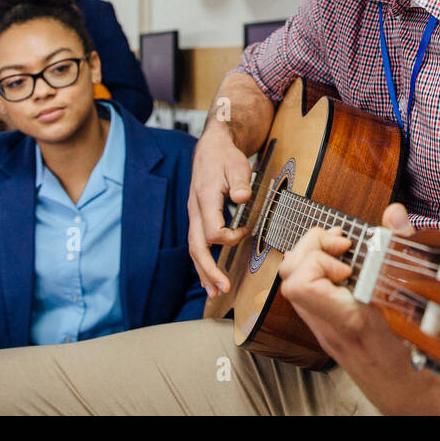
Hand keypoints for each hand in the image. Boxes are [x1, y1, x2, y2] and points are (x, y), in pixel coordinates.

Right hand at [187, 123, 252, 295]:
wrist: (211, 148)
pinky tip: (207, 277)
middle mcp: (195, 210)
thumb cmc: (225, 156)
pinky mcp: (198, 217)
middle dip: (209, 270)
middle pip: (196, 247)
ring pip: (194, 249)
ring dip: (203, 272)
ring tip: (214, 292)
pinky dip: (202, 263)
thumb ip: (240, 181)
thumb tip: (242, 197)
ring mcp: (194, 215)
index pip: (212, 230)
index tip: (246, 230)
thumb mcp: (236, 164)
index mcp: (204, 198)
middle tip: (222, 288)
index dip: (230, 237)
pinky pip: (196, 244)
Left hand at [278, 201, 413, 354]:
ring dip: (314, 260)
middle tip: (343, 243)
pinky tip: (350, 274)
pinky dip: (323, 277)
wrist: (418, 403)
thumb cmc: (427, 360)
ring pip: (296, 289)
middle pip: (290, 280)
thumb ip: (407, 251)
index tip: (348, 253)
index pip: (301, 285)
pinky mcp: (331, 335)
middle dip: (311, 248)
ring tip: (346, 253)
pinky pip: (310, 299)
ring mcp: (327, 334)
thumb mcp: (427, 303)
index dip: (317, 257)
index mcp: (352, 321)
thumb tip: (393, 214)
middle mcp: (332, 328)